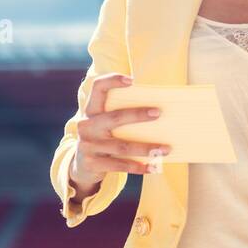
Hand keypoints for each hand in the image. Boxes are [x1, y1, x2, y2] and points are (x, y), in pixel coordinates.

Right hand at [70, 73, 171, 188]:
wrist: (81, 167)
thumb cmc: (103, 137)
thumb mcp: (105, 123)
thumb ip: (121, 114)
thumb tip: (160, 111)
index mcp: (91, 111)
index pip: (97, 88)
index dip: (112, 81)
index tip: (132, 80)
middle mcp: (87, 126)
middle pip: (114, 118)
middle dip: (137, 115)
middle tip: (159, 112)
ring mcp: (88, 146)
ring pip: (122, 146)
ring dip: (146, 148)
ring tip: (166, 148)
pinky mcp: (92, 164)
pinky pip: (120, 165)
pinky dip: (139, 167)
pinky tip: (154, 167)